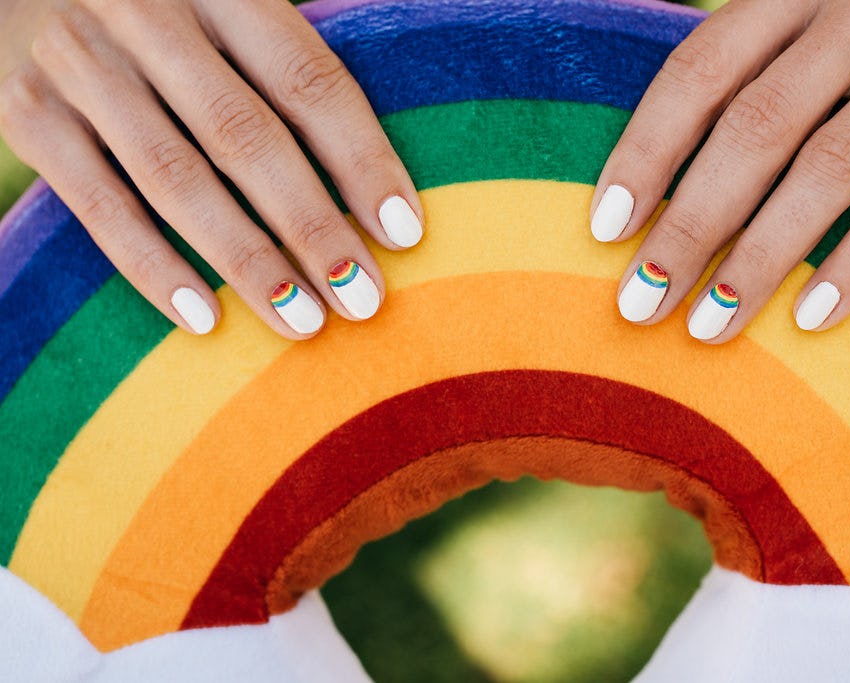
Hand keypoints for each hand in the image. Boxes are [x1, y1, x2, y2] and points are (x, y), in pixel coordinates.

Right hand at [0, 0, 422, 337]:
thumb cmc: (164, 9)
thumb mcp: (224, 6)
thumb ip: (282, 64)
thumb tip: (375, 178)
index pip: (306, 78)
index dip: (361, 158)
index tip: (404, 233)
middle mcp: (144, 12)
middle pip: (245, 136)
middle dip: (312, 226)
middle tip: (362, 298)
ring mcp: (79, 63)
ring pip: (176, 178)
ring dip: (246, 260)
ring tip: (303, 321)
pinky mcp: (27, 113)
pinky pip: (99, 205)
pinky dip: (153, 267)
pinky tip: (205, 318)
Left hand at [592, 0, 849, 340]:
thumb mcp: (820, 21)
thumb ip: (757, 75)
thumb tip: (663, 184)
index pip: (699, 72)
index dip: (645, 151)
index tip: (605, 229)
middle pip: (755, 129)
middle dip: (690, 224)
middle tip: (642, 302)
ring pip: (829, 167)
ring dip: (761, 256)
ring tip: (711, 324)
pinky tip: (812, 316)